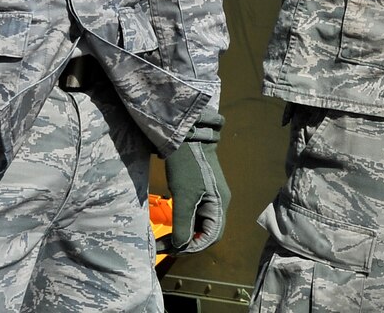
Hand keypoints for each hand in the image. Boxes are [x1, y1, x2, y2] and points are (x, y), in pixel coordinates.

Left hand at [161, 108, 226, 253]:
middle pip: (206, 232)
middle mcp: (218, 202)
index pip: (211, 237)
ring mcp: (209, 196)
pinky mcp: (200, 190)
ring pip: (199, 223)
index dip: (193, 248)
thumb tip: (180, 247)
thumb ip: (183, 224)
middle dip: (187, 243)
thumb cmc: (187, 165)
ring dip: (183, 234)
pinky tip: (169, 225)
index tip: (172, 250)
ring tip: (163, 240)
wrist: (186, 134)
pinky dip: (182, 222)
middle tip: (165, 247)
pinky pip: (194, 213)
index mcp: (219, 204)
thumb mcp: (183, 196)